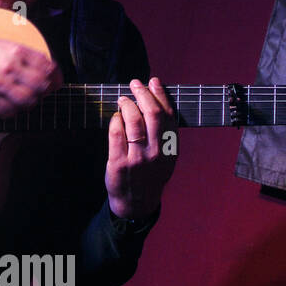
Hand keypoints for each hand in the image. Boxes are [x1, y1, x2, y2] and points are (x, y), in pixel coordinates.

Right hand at [0, 32, 61, 118]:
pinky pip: (8, 111)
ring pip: (27, 100)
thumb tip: (47, 70)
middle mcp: (9, 66)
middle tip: (40, 94)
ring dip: (29, 104)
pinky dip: (13, 112)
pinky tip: (9, 107)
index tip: (56, 82)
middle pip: (41, 85)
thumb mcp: (4, 45)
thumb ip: (25, 56)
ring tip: (24, 101)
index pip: (47, 66)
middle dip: (44, 92)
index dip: (56, 77)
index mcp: (15, 50)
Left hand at [105, 77, 177, 218]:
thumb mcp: (166, 156)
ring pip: (133, 121)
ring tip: (123, 99)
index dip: (160, 94)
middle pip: (151, 114)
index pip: (168, 114)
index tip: (153, 81)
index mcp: (170, 148)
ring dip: (127, 105)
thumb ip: (165, 133)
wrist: (137, 203)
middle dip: (143, 93)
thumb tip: (157, 101)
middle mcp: (156, 153)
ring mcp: (137, 159)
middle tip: (135, 84)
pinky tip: (116, 117)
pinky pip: (116, 134)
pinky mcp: (118, 164)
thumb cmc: (150, 175)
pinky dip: (115, 121)